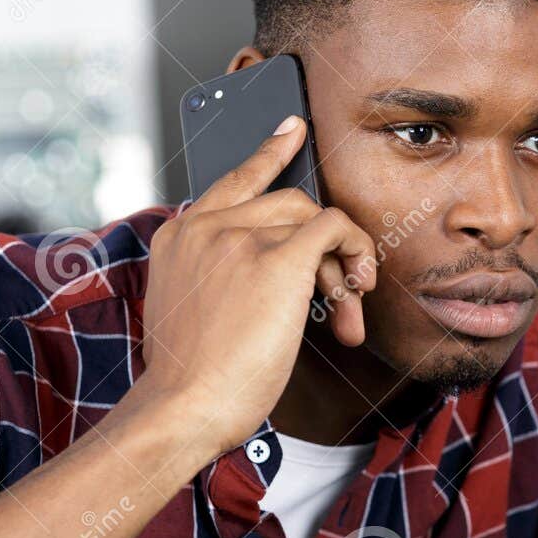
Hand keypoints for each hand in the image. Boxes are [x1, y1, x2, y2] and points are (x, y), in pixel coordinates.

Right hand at [135, 117, 377, 458]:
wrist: (184, 407)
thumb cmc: (192, 379)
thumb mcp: (191, 312)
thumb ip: (219, 277)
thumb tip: (284, 277)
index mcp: (179, 236)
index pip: (232, 180)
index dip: (268, 152)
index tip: (292, 130)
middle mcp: (207, 226)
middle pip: (287, 203)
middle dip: (323, 248)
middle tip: (342, 297)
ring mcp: (240, 238)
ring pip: (314, 217)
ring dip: (342, 263)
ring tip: (348, 312)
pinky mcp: (277, 259)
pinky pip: (334, 228)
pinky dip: (356, 249)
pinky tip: (358, 285)